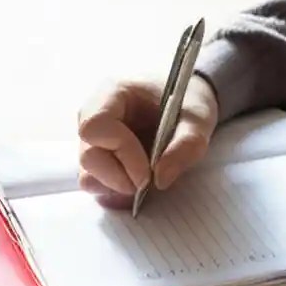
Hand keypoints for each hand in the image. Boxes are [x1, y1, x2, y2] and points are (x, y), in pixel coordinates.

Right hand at [77, 75, 218, 207]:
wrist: (185, 103)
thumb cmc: (187, 102)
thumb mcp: (198, 119)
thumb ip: (186, 145)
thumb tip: (160, 179)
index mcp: (112, 93)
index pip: (96, 126)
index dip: (120, 152)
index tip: (148, 173)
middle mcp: (92, 116)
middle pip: (88, 155)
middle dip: (118, 177)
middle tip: (147, 184)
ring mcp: (92, 141)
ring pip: (87, 174)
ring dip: (115, 187)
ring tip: (143, 184)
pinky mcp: (97, 161)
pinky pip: (94, 183)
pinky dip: (114, 191)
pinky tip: (136, 184)